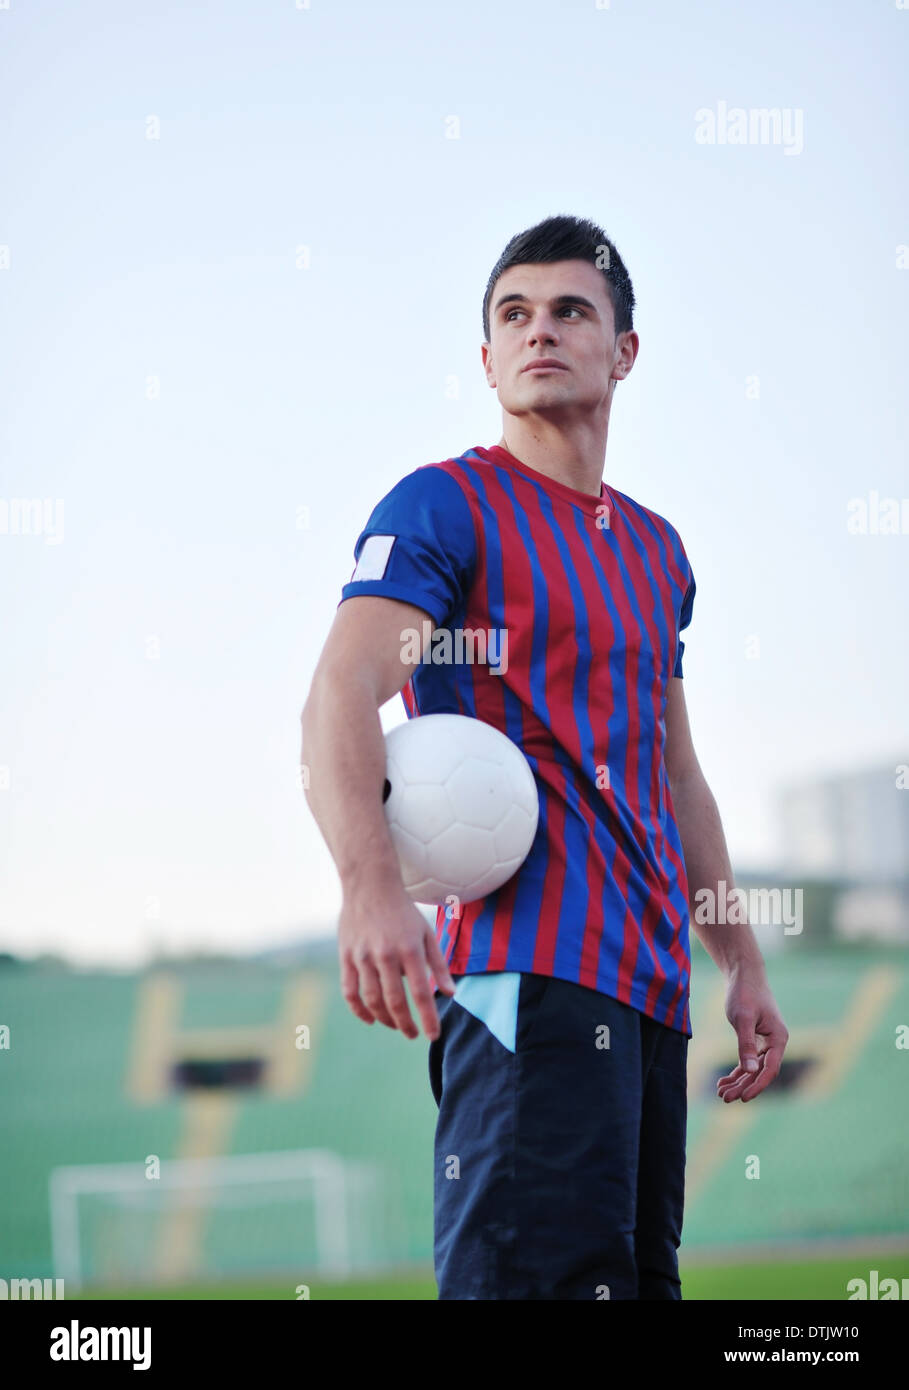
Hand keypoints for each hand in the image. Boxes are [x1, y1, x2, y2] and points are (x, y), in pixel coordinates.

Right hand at [338, 885, 456, 1040]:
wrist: (370, 885)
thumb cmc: (403, 911)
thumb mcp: (426, 933)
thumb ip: (438, 964)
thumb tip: (450, 993)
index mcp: (409, 949)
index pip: (420, 993)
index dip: (428, 1018)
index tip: (433, 1035)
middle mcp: (386, 955)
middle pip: (395, 1001)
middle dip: (406, 1024)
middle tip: (413, 1035)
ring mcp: (363, 957)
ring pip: (372, 999)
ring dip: (385, 1019)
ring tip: (396, 1026)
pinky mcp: (346, 957)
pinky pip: (350, 991)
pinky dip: (359, 1010)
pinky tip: (370, 1019)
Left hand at [717, 967, 788, 1102]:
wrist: (744, 974)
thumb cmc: (744, 993)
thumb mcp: (742, 1018)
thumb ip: (746, 1044)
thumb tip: (750, 1071)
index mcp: (778, 1038)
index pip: (770, 1070)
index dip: (757, 1086)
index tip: (743, 1099)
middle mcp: (775, 1043)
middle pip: (760, 1072)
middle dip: (742, 1087)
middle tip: (724, 1099)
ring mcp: (766, 1042)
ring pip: (753, 1069)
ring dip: (738, 1082)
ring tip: (720, 1094)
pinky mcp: (755, 1039)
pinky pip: (747, 1061)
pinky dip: (736, 1072)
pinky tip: (724, 1081)